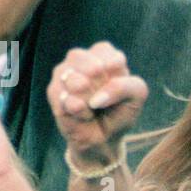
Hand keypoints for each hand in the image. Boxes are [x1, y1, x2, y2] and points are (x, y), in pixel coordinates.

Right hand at [47, 42, 148, 166]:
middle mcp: (80, 57)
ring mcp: (63, 73)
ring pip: (79, 84)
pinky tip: (83, 114)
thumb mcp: (137, 95)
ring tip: (92, 107)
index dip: (120, 82)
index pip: (115, 61)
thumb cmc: (120, 111)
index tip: (118, 91)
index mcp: (103, 52)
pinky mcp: (53, 92)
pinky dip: (83, 113)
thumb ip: (124, 87)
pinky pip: (70, 102)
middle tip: (103, 100)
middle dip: (103, 90)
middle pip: (95, 69)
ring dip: (91, 102)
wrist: (104, 137)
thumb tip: (96, 98)